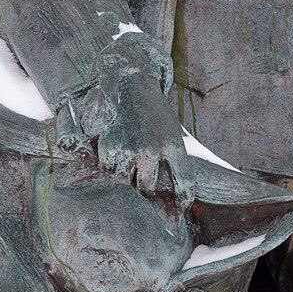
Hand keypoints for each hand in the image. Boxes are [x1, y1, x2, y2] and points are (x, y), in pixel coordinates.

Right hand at [69, 32, 194, 199]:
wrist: (133, 84)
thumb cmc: (155, 116)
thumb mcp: (172, 135)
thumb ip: (172, 164)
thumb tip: (173, 201)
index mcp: (174, 147)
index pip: (184, 185)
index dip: (183, 200)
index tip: (180, 206)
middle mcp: (152, 150)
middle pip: (148, 189)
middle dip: (145, 187)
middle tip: (142, 177)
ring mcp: (129, 147)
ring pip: (125, 180)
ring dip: (125, 174)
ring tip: (127, 159)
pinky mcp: (110, 143)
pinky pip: (108, 167)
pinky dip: (109, 163)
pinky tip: (115, 150)